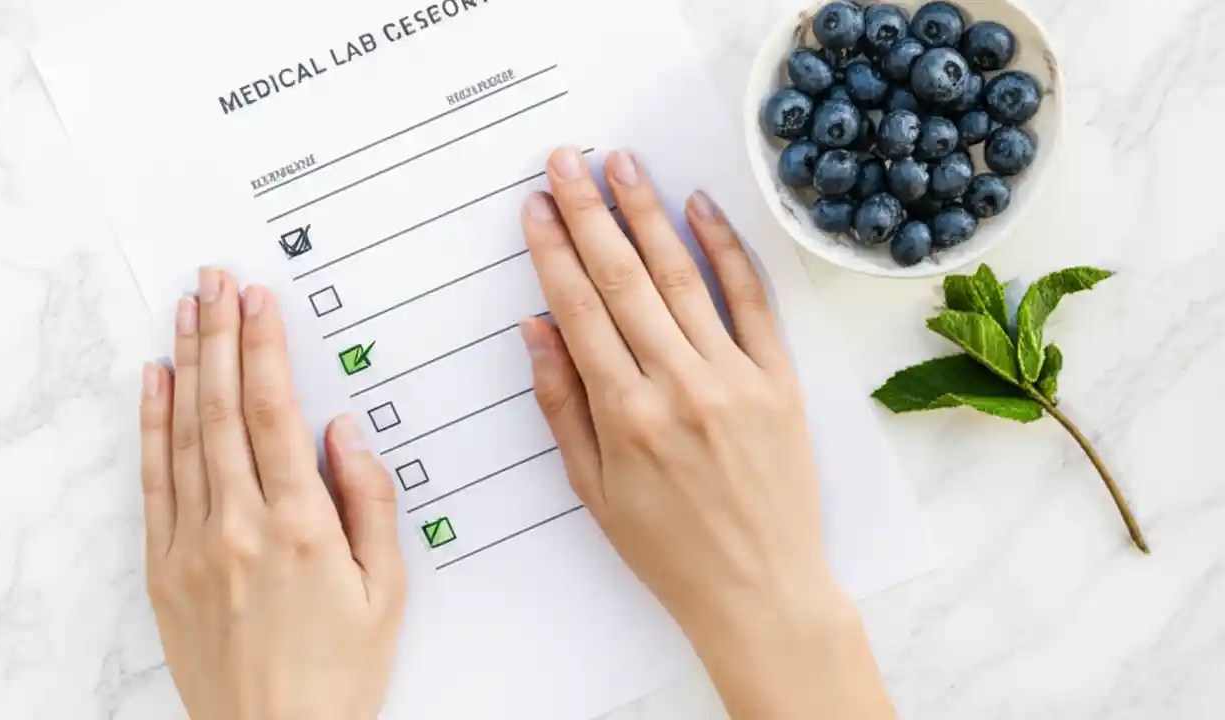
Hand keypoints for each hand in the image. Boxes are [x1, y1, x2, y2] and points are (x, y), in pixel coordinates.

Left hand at [138, 271, 404, 719]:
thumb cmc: (340, 672)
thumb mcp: (387, 590)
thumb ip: (368, 502)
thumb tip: (343, 431)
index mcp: (302, 527)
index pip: (276, 414)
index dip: (264, 349)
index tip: (258, 300)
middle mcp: (240, 526)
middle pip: (225, 410)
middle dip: (221, 336)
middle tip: (216, 281)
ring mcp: (194, 545)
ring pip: (186, 434)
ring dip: (186, 364)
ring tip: (187, 309)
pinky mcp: (165, 568)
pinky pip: (154, 482)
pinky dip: (150, 425)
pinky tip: (153, 382)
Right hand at [520, 146, 893, 718]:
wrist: (760, 590)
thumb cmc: (668, 550)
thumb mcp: (593, 491)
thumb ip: (562, 405)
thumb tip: (536, 329)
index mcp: (624, 415)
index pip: (579, 310)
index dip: (553, 251)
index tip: (537, 206)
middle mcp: (678, 386)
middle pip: (624, 279)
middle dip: (590, 212)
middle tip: (568, 159)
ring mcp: (734, 378)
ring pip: (683, 277)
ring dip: (648, 214)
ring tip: (623, 164)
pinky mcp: (779, 381)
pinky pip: (752, 301)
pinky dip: (726, 251)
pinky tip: (700, 208)